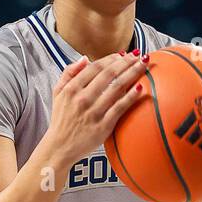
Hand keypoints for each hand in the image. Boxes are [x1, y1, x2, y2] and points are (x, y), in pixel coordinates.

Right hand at [47, 51, 148, 167]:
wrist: (59, 147)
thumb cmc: (61, 120)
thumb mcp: (57, 93)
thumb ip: (68, 73)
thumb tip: (85, 58)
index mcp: (72, 89)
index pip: (95, 67)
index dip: (111, 58)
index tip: (123, 54)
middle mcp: (82, 99)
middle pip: (109, 74)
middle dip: (126, 62)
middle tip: (139, 55)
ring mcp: (93, 113)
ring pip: (117, 88)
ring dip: (133, 73)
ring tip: (144, 65)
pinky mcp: (103, 126)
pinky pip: (120, 108)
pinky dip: (130, 97)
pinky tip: (140, 88)